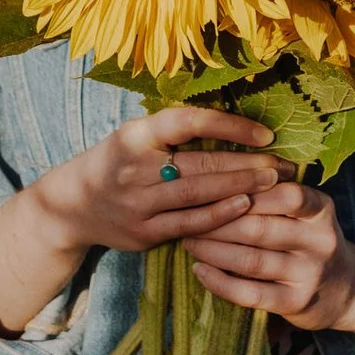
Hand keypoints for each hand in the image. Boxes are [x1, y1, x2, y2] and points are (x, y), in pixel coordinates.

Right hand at [4, 105, 281, 259]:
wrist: (69, 206)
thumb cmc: (116, 162)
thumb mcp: (134, 135)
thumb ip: (172, 132)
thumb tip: (234, 124)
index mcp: (135, 134)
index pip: (189, 122)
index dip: (230, 125)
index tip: (265, 133)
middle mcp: (135, 167)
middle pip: (201, 163)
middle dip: (248, 163)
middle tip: (284, 164)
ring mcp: (138, 203)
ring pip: (199, 195)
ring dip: (241, 188)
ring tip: (273, 183)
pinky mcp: (143, 232)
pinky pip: (189, 224)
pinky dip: (220, 215)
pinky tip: (244, 207)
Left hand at [181, 181, 354, 330]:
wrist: (347, 290)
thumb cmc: (311, 240)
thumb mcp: (308, 212)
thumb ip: (275, 194)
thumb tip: (218, 176)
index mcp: (321, 209)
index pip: (284, 193)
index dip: (244, 190)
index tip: (210, 187)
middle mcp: (320, 240)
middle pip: (259, 227)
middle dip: (217, 222)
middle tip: (187, 216)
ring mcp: (309, 274)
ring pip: (250, 260)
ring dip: (212, 250)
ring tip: (188, 241)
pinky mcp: (295, 303)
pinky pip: (250, 293)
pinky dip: (220, 282)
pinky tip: (199, 271)